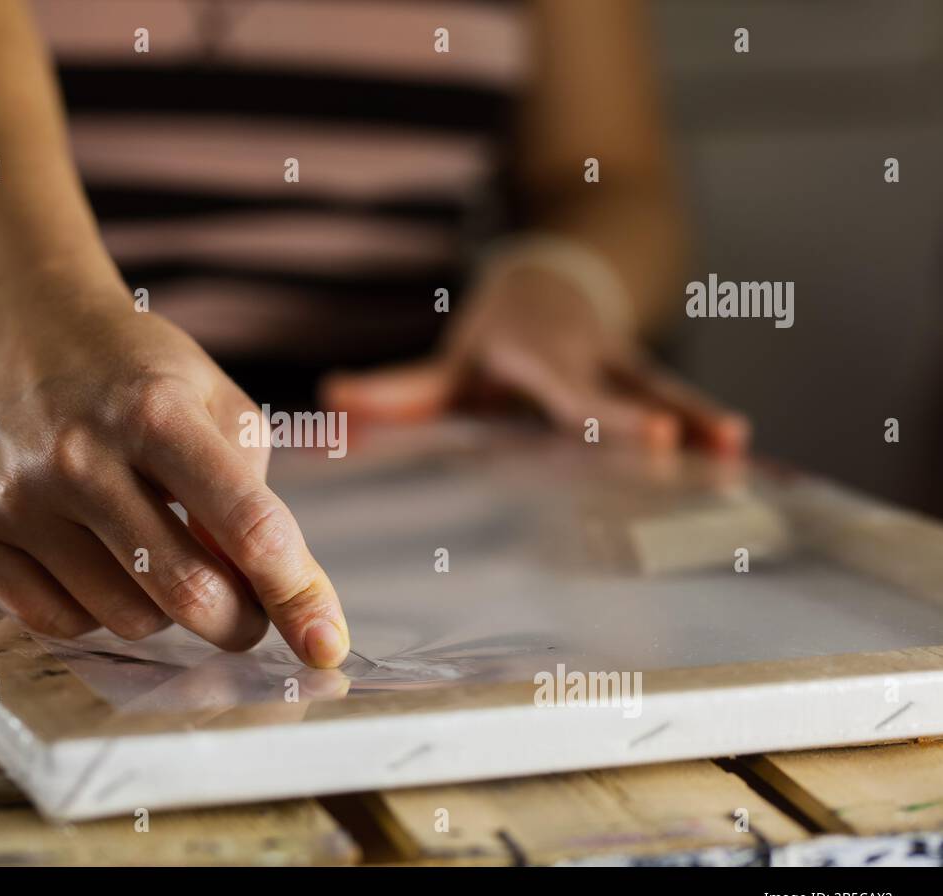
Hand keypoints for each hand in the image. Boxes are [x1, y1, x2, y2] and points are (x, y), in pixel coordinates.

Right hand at [0, 275, 348, 667]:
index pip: (247, 525)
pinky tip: (99, 558)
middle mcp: (78, 455)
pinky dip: (97, 610)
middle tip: (245, 613)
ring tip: (154, 552)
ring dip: (163, 610)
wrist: (24, 330)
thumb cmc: (138, 375)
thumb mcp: (219, 406)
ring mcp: (18, 496)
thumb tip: (276, 602)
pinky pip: (59, 622)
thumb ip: (253, 501)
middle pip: (186, 592)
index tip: (327, 644)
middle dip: (237, 622)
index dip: (297, 594)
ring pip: (125, 619)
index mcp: (155, 412)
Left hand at [322, 265, 748, 453]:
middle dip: (627, 417)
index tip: (578, 420)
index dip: (560, 406)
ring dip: (690, 415)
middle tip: (659, 442)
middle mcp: (573, 360)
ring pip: (653, 388)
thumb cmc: (494, 338)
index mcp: (523, 362)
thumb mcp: (451, 362)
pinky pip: (673, 392)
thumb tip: (331, 396)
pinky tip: (738, 443)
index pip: (541, 390)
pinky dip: (703, 416)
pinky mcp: (639, 373)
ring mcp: (613, 364)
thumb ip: (401, 390)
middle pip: (602, 392)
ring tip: (733, 442)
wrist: (554, 278)